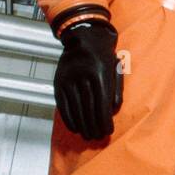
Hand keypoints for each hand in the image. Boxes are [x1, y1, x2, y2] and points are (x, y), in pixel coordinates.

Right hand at [54, 20, 121, 139]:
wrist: (84, 37)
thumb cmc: (105, 55)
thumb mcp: (116, 69)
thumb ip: (116, 90)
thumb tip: (112, 111)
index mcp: (100, 73)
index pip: (102, 104)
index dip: (104, 120)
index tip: (108, 131)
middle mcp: (83, 76)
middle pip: (88, 108)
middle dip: (94, 126)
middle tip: (98, 137)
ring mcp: (69, 78)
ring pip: (75, 108)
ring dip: (82, 125)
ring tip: (88, 135)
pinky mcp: (59, 81)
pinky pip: (63, 103)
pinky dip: (68, 117)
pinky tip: (75, 127)